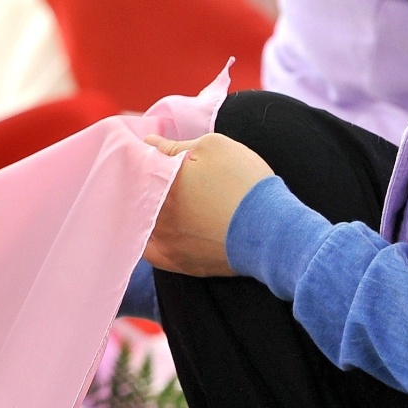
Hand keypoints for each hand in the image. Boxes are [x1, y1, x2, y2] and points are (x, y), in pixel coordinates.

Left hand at [141, 132, 273, 276]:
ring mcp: (163, 241)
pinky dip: (151, 240)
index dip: (139, 159)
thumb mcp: (214, 147)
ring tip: (159, 203)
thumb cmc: (244, 182)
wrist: (273, 230)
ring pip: (140, 223)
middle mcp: (154, 213)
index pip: (134, 167)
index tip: (147, 154)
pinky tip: (160, 230)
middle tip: (155, 178)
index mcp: (159, 182)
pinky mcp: (176, 263)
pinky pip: (150, 251)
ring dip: (144, 212)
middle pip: (135, 196)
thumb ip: (174, 146)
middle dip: (141, 186)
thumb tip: (149, 144)